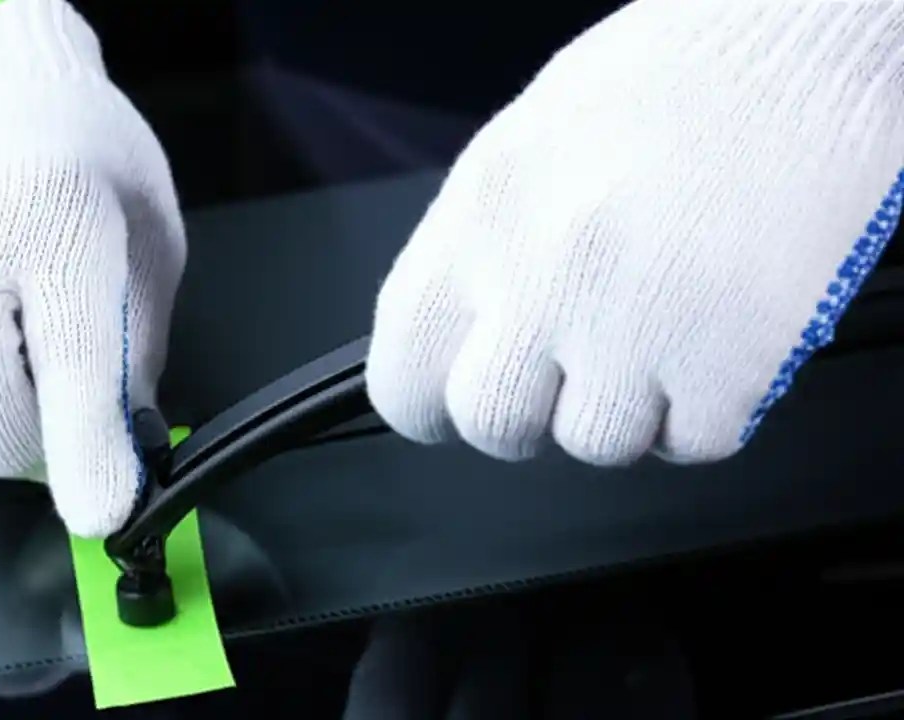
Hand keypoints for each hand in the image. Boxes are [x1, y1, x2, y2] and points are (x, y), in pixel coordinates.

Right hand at [0, 0, 184, 536]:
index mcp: (62, 215)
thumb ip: (136, 346)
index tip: (100, 510)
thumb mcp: (146, 241)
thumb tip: (123, 446)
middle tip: (55, 440)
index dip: (85, 445)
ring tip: (3, 402)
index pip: (71, 350)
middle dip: (23, 443)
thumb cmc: (82, 161)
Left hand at [367, 0, 901, 463]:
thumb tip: (465, 335)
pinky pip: (694, 442)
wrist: (803, 42)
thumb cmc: (671, 80)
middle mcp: (542, 274)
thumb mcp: (526, 150)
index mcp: (479, 215)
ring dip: (630, 407)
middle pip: (492, 424)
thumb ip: (481, 252)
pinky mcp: (729, 357)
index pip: (401, 374)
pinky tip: (718, 336)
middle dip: (532, 415)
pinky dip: (709, 408)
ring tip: (663, 329)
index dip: (431, 405)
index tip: (460, 397)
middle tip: (575, 368)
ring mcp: (635, 321)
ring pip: (596, 443)